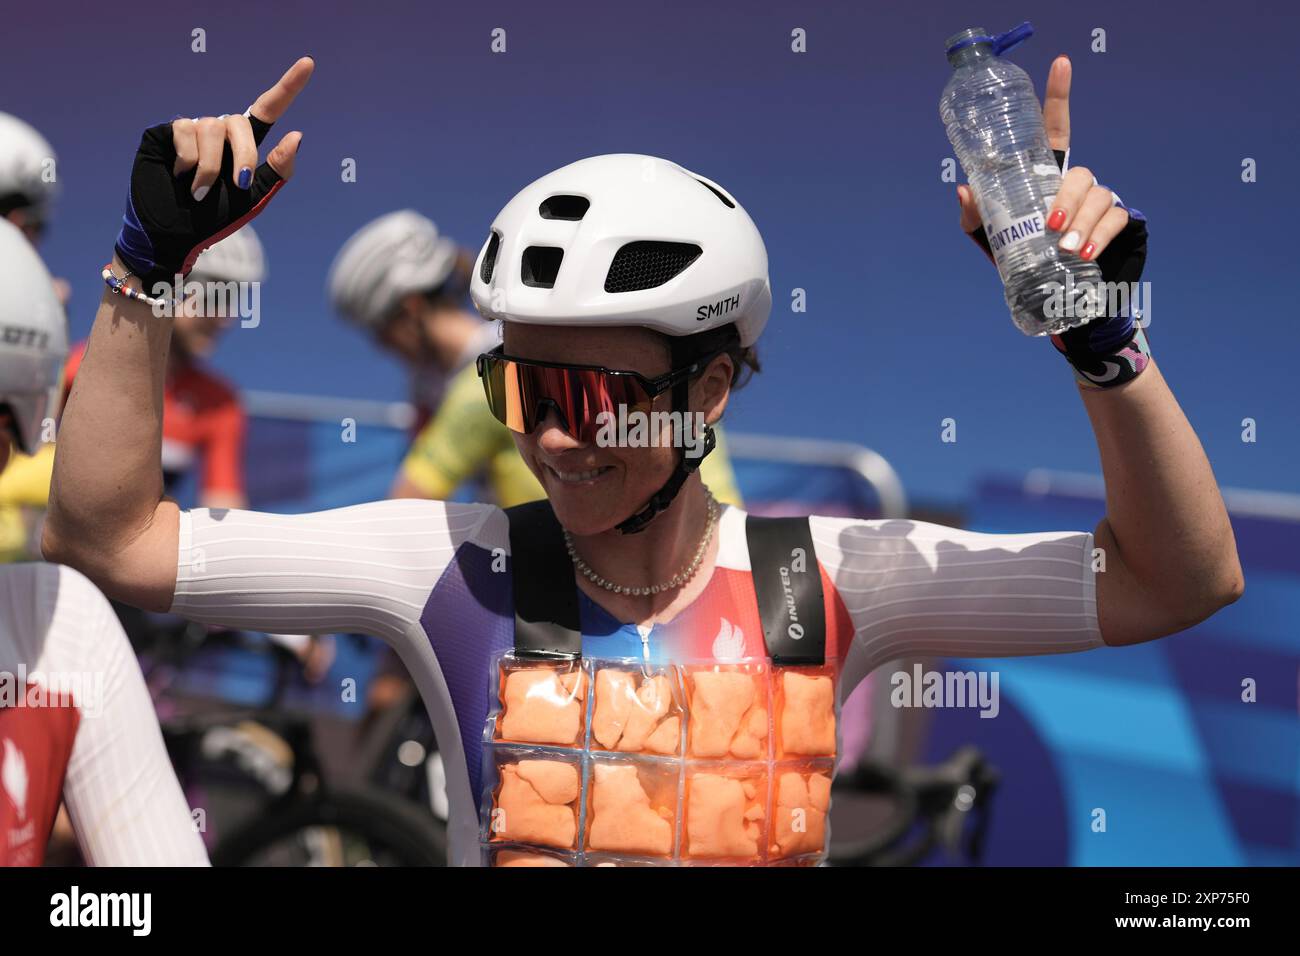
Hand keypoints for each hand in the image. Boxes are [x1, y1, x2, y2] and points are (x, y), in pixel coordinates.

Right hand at [114, 58, 313, 288]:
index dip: (287, 87)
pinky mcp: (166, 132)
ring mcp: (193, 130)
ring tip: (200, 191)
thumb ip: (276, 170)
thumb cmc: (214, 221)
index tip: (308, 63)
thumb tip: (297, 134)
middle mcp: (220, 133)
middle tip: (238, 184)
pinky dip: (189, 161)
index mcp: (244, 146)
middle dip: (244, 155)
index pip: (267, 110)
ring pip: (211, 128)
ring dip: (211, 167)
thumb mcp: (254, 199)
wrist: (173, 234)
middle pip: (240, 124)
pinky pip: (186, 132)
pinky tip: (178, 176)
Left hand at [956, 56, 1128, 265]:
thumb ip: (975, 213)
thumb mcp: (988, 231)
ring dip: (1082, 222)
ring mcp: (1095, 200)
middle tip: (1051, 223)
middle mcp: (1071, 181)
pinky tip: (1084, 253)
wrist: (1048, 282)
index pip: (1055, 127)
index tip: (1061, 63)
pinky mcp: (1113, 222)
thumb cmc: (1017, 246)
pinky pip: (1114, 221)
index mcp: (1043, 172)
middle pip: (1078, 174)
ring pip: (1098, 197)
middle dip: (1067, 197)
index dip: (1058, 95)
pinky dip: (1099, 237)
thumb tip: (964, 190)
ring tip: (1065, 247)